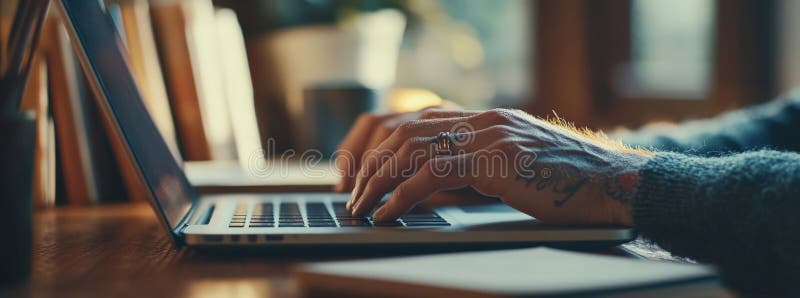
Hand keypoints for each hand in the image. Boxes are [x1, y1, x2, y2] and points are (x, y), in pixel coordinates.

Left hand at [343, 108, 652, 225]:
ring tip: (361, 208)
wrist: (615, 184)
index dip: (379, 144)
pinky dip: (403, 194)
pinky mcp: (498, 159)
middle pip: (404, 130)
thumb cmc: (565, 185)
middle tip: (351, 196)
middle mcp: (483, 120)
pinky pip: (434, 173)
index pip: (413, 119)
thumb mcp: (508, 173)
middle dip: (369, 164)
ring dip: (378, 180)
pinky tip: (389, 213)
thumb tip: (419, 192)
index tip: (359, 173)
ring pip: (412, 148)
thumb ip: (467, 174)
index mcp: (484, 119)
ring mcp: (491, 135)